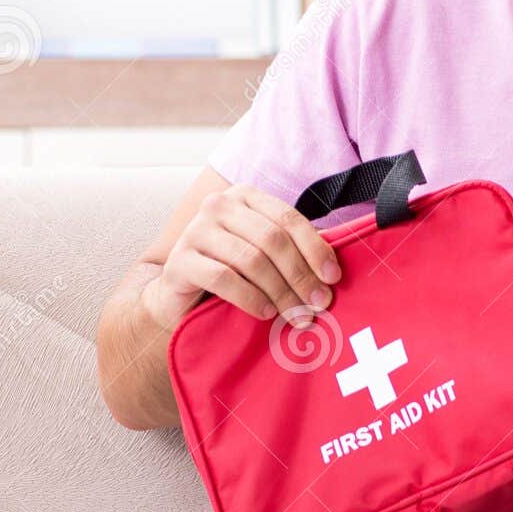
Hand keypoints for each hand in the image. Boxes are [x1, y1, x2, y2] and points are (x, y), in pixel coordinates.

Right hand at [141, 182, 340, 329]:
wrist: (178, 295)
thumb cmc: (230, 272)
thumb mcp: (262, 254)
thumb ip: (291, 251)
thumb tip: (332, 272)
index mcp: (245, 197)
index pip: (289, 217)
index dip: (315, 248)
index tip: (334, 278)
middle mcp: (218, 206)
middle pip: (272, 239)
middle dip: (301, 275)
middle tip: (319, 304)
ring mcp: (195, 231)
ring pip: (251, 259)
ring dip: (281, 292)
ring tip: (297, 315)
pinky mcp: (179, 261)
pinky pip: (224, 278)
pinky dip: (251, 298)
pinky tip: (266, 312)